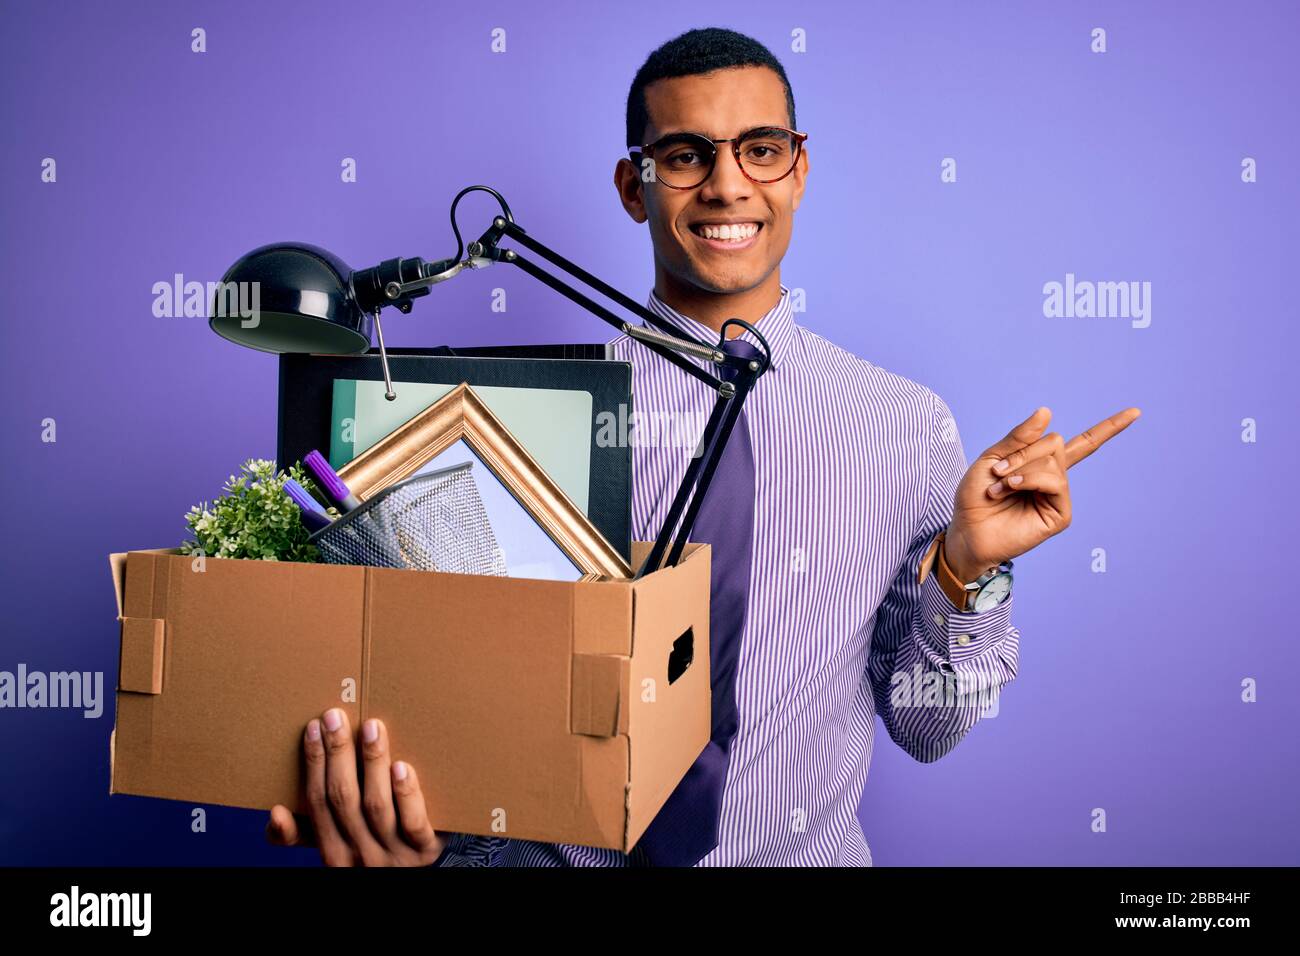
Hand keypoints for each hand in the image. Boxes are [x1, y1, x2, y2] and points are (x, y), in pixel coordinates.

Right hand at [266, 709, 449, 865]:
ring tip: (371, 727)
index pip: (317, 803)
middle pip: (343, 798)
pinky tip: (401, 766)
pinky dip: (406, 794)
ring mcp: (395, 855)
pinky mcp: (426, 851)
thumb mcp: (339, 845)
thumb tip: (276, 812)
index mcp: (334, 852)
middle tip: (336, 716)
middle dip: (337, 753)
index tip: (314, 727)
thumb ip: (306, 831)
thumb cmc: (375, 849)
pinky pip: (414, 823)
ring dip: (372, 762)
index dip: (313, 764)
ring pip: (376, 806)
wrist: (423, 876)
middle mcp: (361, 855)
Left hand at [942, 406, 1141, 580]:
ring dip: (1022, 468)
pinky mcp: (1060, 514)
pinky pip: (1055, 482)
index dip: (1109, 428)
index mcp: (1042, 464)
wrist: (967, 530)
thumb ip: (1020, 437)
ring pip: (1055, 461)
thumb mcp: (993, 458)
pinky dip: (1031, 479)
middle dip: (1023, 452)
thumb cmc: (975, 498)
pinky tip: (1012, 488)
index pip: (1082, 443)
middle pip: (1057, 442)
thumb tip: (1047, 411)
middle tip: (998, 471)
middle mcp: (1055, 479)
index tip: (1136, 412)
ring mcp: (1059, 497)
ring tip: (1001, 485)